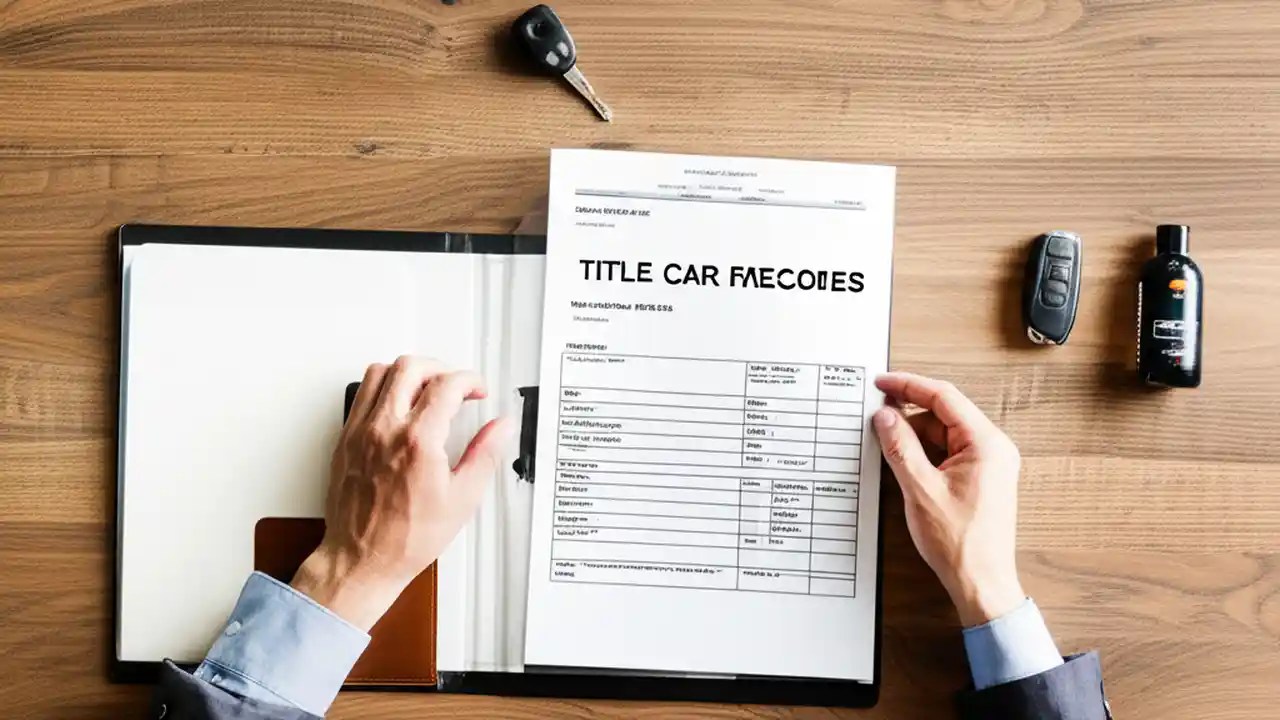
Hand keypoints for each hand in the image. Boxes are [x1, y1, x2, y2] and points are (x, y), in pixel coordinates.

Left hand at [291, 356, 512, 630]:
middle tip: (455, 385)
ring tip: (426, 389)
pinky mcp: (344, 440)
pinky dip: (383, 389)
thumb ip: (485, 454)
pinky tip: (398, 406)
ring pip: (380, 372)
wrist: (362, 560)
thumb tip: (501, 427)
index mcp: (418, 442)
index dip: (470, 380)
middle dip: (440, 368)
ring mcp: (359, 432)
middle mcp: (384, 430)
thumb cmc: (406, 539)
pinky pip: (361, 395)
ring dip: (408, 373)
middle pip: (410, 367)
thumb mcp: (462, 499)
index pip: (447, 385)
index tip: (477, 391)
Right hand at [872, 372, 1024, 626]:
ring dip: (914, 438)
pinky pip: (948, 453)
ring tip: (888, 451)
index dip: (909, 386)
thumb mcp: (920, 489)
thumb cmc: (961, 543)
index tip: (881, 383)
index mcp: (986, 444)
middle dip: (908, 416)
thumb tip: (884, 417)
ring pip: (943, 434)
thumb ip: (900, 447)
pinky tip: (904, 464)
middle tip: (876, 420)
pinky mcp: (980, 478)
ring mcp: (988, 463)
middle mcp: (993, 448)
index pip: (944, 397)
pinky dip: (924, 454)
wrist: (981, 582)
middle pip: (943, 415)